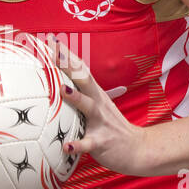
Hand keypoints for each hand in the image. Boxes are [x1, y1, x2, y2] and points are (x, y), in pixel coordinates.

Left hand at [52, 41, 151, 175]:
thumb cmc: (111, 127)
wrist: (138, 149)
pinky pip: (88, 144)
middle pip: (84, 80)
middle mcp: (98, 104)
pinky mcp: (102, 142)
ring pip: (88, 107)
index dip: (66, 55)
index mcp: (96, 94)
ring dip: (76, 98)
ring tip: (62, 89)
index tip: (51, 39)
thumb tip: (57, 86)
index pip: (80, 70)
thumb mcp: (97, 107)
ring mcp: (101, 122)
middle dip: (69, 65)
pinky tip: (66, 146)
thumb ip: (80, 97)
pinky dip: (77, 145)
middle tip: (54, 51)